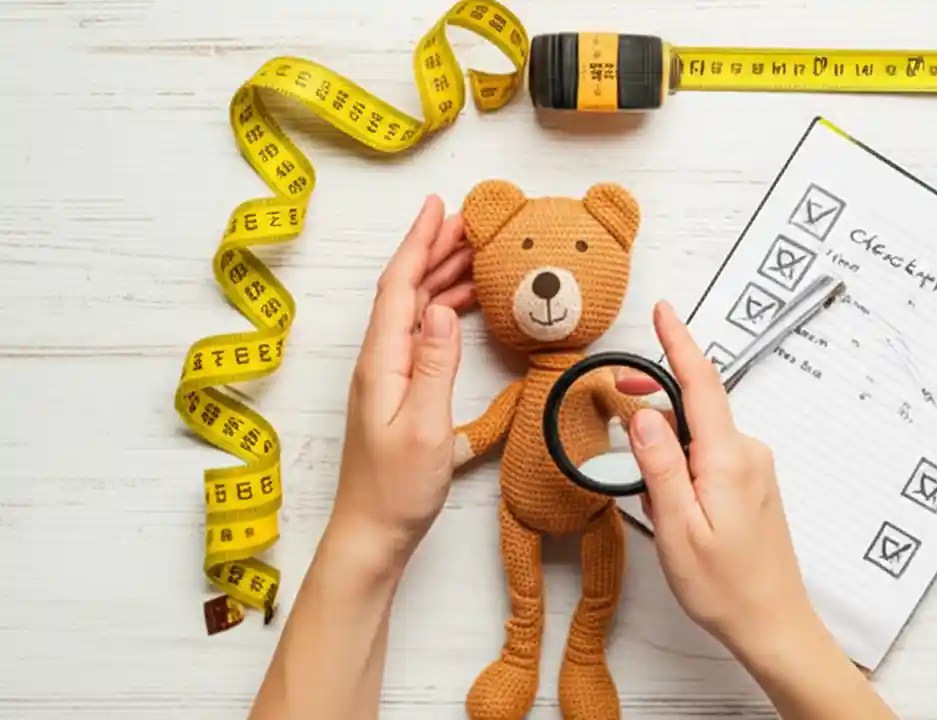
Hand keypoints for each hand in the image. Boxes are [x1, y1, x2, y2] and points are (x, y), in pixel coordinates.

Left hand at [331, 194, 475, 567]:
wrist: (372, 534)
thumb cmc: (397, 489)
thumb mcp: (425, 427)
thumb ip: (434, 365)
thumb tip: (440, 308)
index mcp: (381, 362)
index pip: (399, 287)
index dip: (419, 242)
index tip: (439, 207)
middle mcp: (378, 361)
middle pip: (405, 290)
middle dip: (435, 249)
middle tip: (471, 221)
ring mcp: (386, 376)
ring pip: (412, 311)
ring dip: (440, 277)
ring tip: (474, 253)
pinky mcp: (397, 392)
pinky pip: (419, 335)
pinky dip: (441, 310)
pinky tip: (460, 307)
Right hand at [622, 302, 897, 719]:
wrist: (774, 624)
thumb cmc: (725, 587)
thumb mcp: (678, 528)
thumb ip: (660, 465)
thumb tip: (644, 414)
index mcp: (728, 459)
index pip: (701, 383)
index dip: (679, 342)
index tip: (664, 310)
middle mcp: (748, 454)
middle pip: (697, 405)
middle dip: (656, 399)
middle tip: (616, 400)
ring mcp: (755, 468)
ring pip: (700, 434)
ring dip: (668, 446)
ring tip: (654, 499)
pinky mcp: (754, 484)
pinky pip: (711, 455)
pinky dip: (684, 464)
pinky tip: (675, 505)